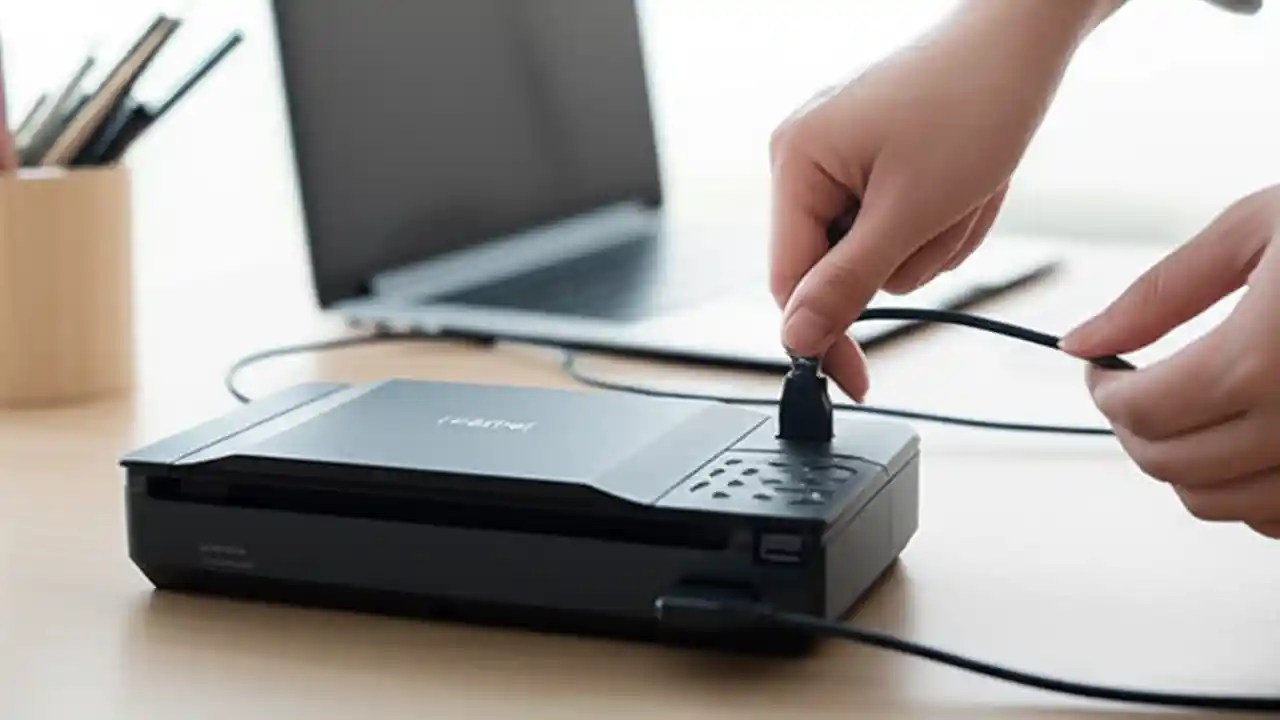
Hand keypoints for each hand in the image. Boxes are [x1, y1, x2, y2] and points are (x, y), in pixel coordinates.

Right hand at [769, 0, 1121, 400]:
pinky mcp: (872, 155)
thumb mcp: (909, 212)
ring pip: (877, 251)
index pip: (788, 280)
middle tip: (948, 213)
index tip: (857, 380)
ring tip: (965, 187)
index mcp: (794, 161)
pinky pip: (895, 221)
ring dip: (932, 236)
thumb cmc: (973, 102)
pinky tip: (964, 179)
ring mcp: (839, 154)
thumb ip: (846, 283)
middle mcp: (804, 155)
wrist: (1024, 36)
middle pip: (837, 266)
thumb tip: (797, 338)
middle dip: (905, 256)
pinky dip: (938, 217)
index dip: (823, 334)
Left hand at [1061, 184, 1279, 539]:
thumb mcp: (1260, 227)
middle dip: (1136, 430)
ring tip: (1191, 412)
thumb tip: (1083, 340)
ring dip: (1186, 466)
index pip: (1142, 413)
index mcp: (1265, 358)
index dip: (1106, 393)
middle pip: (1171, 466)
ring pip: (1222, 505)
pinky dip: (1249, 491)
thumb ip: (1161, 293)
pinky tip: (1253, 438)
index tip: (1104, 371)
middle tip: (1136, 391)